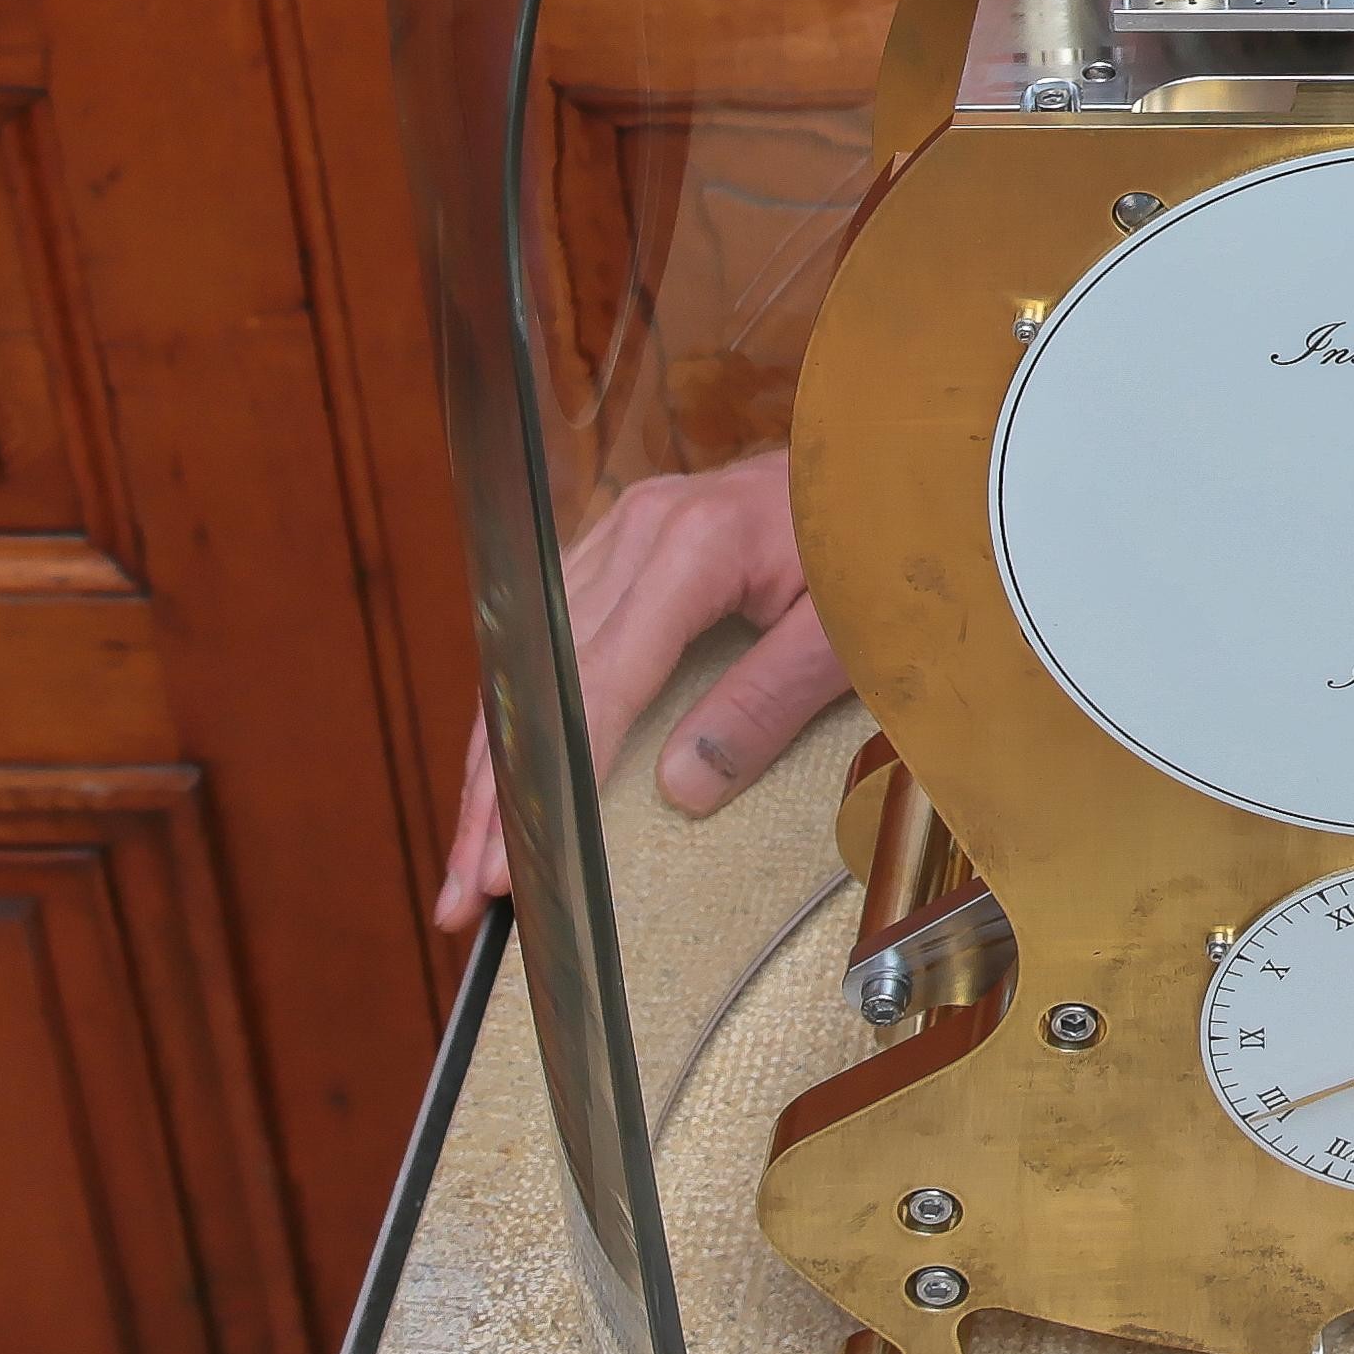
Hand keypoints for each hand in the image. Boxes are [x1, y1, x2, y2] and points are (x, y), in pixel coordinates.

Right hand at [432, 454, 845, 932]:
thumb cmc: (879, 544)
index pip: (600, 677)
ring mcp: (622, 530)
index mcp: (696, 545)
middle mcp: (639, 528)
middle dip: (497, 792)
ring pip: (530, 659)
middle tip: (466, 889)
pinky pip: (550, 635)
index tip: (515, 857)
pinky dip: (523, 712)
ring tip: (469, 854)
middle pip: (543, 675)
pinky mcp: (621, 544)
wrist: (886, 464)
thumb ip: (765, 705)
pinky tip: (503, 773)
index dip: (553, 774)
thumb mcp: (844, 634)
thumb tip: (679, 790)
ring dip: (495, 760)